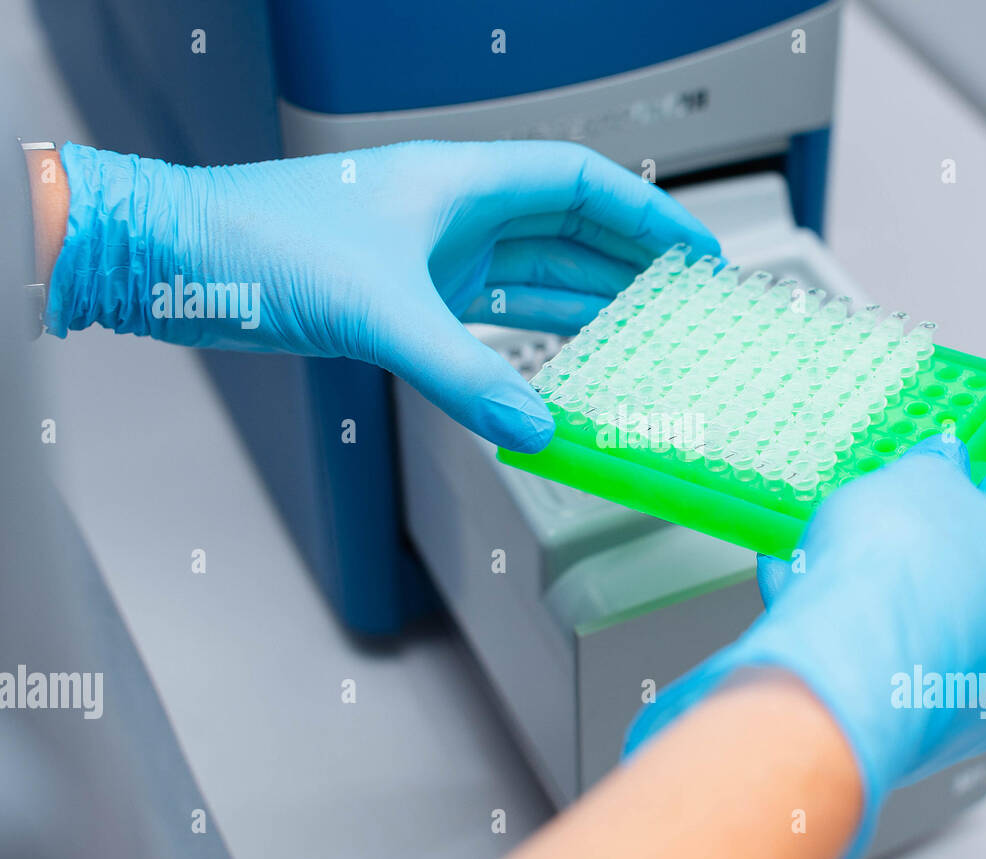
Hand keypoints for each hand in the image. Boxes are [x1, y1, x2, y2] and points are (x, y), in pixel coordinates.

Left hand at [46, 141, 716, 451]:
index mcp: (458, 182)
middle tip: (682, 300)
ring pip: (532, 272)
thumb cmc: (254, 243)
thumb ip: (462, 376)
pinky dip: (530, 336)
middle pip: (566, 228)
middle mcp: (451, 212)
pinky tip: (561, 361)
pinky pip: (491, 313)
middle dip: (628, 262)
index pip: (581, 184)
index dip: (645, 217)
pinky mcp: (405, 295)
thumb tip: (535, 428)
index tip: (692, 251)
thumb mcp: (377, 311)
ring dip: (586, 301)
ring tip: (643, 333)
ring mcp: (429, 254)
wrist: (172, 260)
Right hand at [623, 436, 985, 858]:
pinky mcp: (910, 729)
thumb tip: (940, 463)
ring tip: (829, 546)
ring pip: (926, 622)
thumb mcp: (919, 477)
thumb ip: (937, 464)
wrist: (840, 676)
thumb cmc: (901, 578)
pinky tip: (803, 589)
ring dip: (883, 582)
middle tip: (892, 507)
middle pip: (982, 576)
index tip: (959, 469)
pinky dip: (848, 625)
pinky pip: (881, 662)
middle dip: (929, 537)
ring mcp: (974, 702)